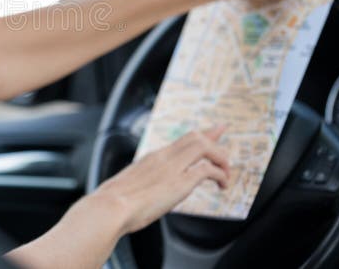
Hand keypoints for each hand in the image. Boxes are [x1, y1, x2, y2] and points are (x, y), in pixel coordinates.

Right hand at [92, 127, 229, 234]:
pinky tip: (221, 185)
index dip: (201, 135)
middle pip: (195, 137)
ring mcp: (172, 168)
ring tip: (225, 174)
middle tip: (227, 149)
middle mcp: (163, 158)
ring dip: (220, 158)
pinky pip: (207, 170)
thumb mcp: (129, 187)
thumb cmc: (114, 203)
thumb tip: (140, 195)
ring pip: (204, 147)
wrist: (110, 207)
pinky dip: (219, 174)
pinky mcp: (179, 182)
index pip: (181, 140)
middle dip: (215, 140)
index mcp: (152, 159)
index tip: (213, 131)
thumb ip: (141, 185)